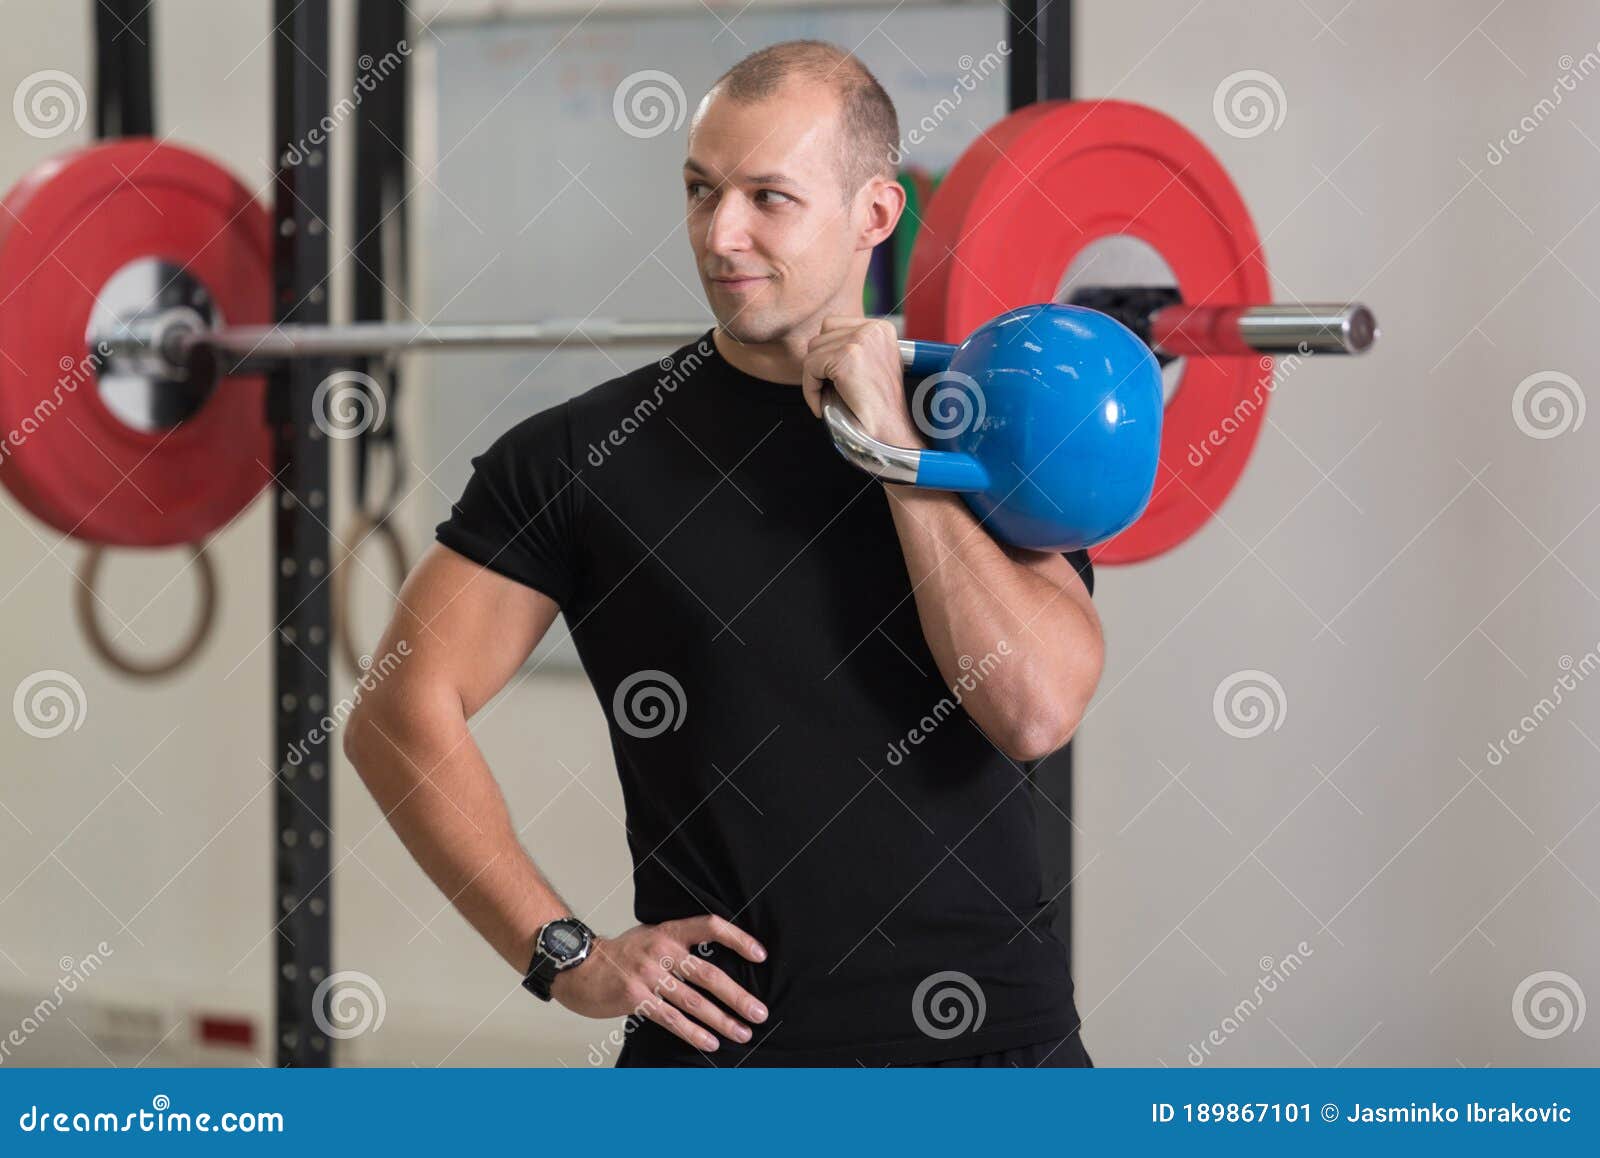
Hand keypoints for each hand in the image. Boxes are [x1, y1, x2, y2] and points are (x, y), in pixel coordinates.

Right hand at [548, 915, 768, 1052]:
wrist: (578, 967)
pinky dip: (694, 1033)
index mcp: (669, 931)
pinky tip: (711, 1042)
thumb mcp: (650, 937)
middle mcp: (661, 950)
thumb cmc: (619, 955)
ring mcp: (648, 975)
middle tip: (760, 1012)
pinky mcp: (636, 998)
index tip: (761, 956)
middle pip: (709, 974)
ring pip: (694, 1002)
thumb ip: (678, 946)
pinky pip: (672, 1019)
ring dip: (722, 1020)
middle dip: (738, 997)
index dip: (738, 939)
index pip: (710, 927)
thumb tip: (715, 964)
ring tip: (743, 1033)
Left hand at [802, 317, 923, 446]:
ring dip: (814, 378)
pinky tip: (822, 406)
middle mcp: (874, 329)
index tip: (835, 381)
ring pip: (813, 351)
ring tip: (828, 398)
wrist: (891, 433)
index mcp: (882, 328)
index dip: (827, 356)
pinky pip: (809, 367)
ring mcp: (861, 340)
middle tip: (829, 392)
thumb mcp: (871, 367)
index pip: (833, 326)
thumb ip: (851, 350)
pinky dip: (810, 390)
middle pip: (821, 336)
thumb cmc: (879, 408)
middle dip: (820, 367)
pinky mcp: (846, 357)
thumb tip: (817, 346)